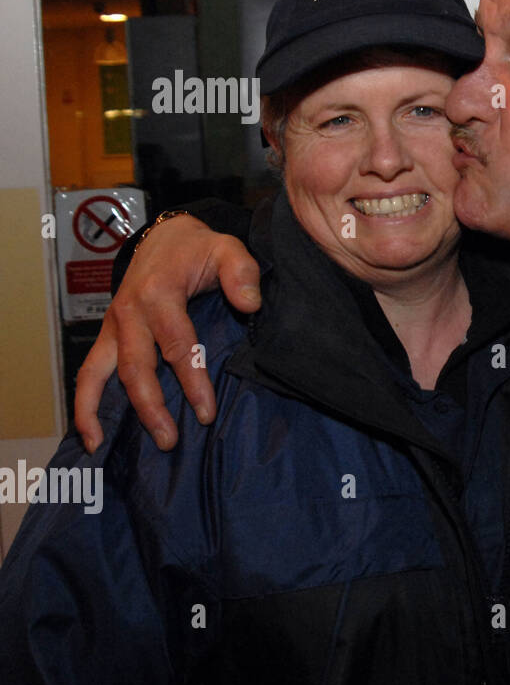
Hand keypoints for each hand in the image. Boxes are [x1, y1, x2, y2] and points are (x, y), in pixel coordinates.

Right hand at [74, 215, 261, 451]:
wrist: (165, 238)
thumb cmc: (198, 249)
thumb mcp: (227, 248)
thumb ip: (242, 272)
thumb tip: (250, 304)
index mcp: (159, 293)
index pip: (177, 344)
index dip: (192, 380)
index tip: (206, 412)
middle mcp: (129, 312)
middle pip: (135, 366)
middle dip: (150, 406)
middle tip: (169, 440)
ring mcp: (113, 326)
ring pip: (99, 372)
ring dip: (100, 410)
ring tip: (101, 446)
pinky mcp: (107, 336)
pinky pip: (88, 372)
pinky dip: (83, 403)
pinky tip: (89, 434)